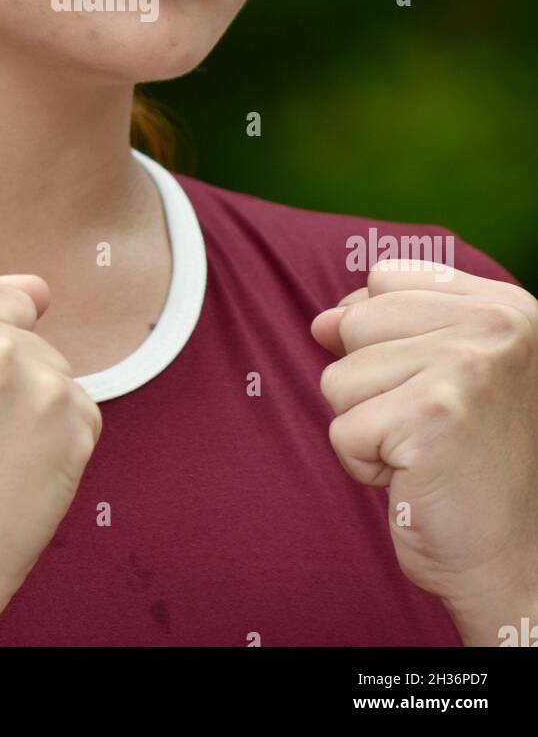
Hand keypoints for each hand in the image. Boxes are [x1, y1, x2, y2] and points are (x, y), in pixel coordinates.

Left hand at [311, 258, 537, 641]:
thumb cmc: (474, 470)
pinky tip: (416, 480)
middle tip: (428, 428)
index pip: (385, 279)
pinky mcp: (431, 416)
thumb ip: (389, 332)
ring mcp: (465, 366)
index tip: (430, 388)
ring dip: (367, 427)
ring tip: (424, 454)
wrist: (517, 561)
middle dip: (371, 384)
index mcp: (504, 307)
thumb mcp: (441, 379)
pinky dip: (365, 466)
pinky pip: (342, 429)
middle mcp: (495, 326)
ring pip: (340, 377)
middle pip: (356, 321)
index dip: (381, 336)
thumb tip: (322, 321)